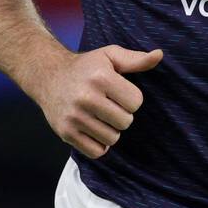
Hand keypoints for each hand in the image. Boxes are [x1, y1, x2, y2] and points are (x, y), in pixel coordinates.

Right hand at [32, 45, 162, 158]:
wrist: (48, 76)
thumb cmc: (85, 67)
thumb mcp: (110, 56)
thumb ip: (136, 59)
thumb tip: (159, 55)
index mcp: (100, 77)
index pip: (136, 102)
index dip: (131, 98)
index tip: (119, 92)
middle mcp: (86, 98)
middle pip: (125, 122)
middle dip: (122, 115)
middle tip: (110, 105)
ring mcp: (74, 117)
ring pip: (112, 139)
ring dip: (111, 130)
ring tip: (101, 117)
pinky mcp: (66, 133)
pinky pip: (96, 152)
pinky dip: (99, 144)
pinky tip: (93, 129)